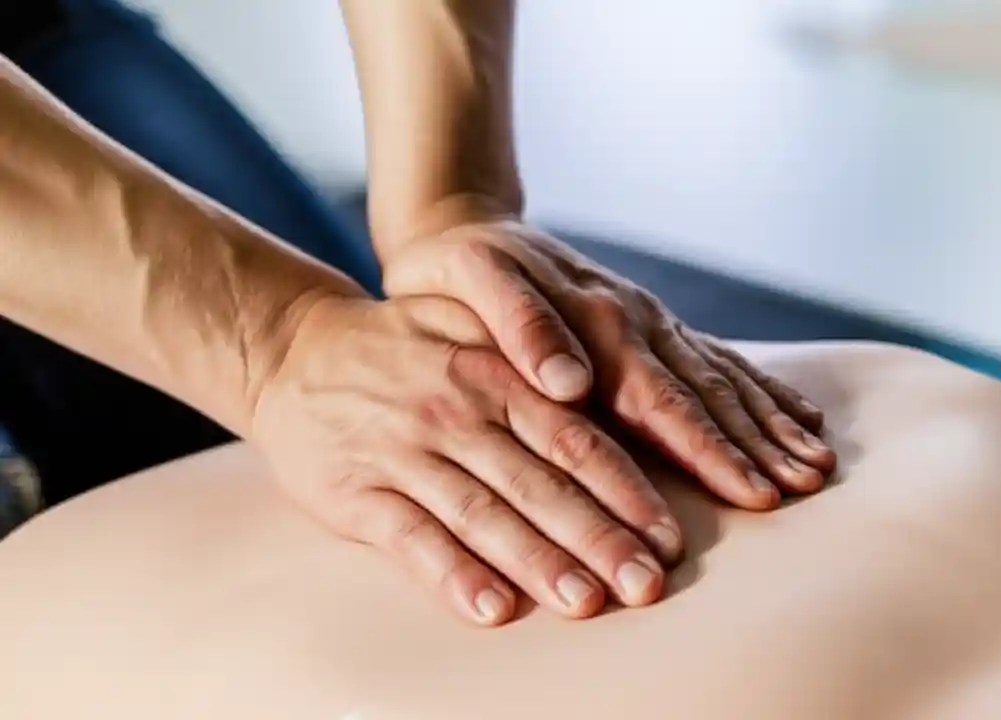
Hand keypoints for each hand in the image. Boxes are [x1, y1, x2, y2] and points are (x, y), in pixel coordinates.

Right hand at [251, 293, 679, 625]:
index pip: (575, 441)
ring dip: (538, 563)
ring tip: (587, 603)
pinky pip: (411, 539)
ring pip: (484, 515)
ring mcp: (405, 454)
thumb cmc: (403, 346)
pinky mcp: (355, 494)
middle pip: (541, 485)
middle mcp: (457, 413)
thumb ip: (532, 355)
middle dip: (600, 539)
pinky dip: (453, 574)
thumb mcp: (469, 322)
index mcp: (495, 374)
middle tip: (648, 585)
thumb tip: (607, 394)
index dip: (626, 491)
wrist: (291, 349)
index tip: (667, 537)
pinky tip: (492, 609)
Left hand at [382, 213, 836, 510]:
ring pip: (726, 378)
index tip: (753, 494)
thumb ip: (521, 327)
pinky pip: (720, 359)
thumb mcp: (471, 281)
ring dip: (772, 423)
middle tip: (808, 486)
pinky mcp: (654, 325)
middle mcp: (638, 321)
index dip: (711, 452)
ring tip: (818, 463)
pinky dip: (763, 390)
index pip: (664, 402)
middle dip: (760, 445)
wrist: (465, 227)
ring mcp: (652, 321)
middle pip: (710, 394)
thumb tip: (572, 383)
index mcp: (598, 323)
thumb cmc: (457, 269)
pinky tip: (799, 414)